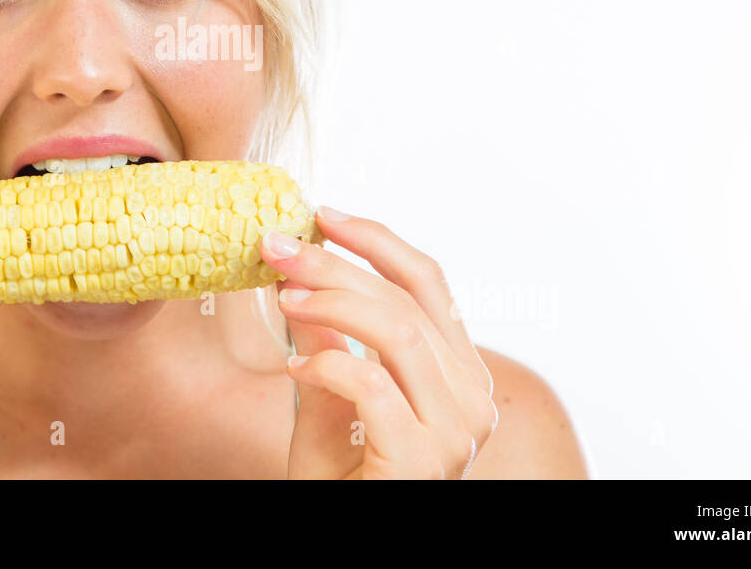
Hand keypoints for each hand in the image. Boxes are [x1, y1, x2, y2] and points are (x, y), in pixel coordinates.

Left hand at [263, 206, 496, 478]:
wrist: (343, 542)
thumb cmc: (342, 482)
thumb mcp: (326, 397)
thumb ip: (325, 339)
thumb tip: (301, 271)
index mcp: (459, 374)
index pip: (430, 283)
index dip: (377, 240)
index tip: (323, 215)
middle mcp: (472, 399)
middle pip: (406, 300)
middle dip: (336, 263)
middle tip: (278, 246)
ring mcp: (455, 433)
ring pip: (397, 331)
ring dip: (330, 302)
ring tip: (281, 297)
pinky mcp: (423, 460)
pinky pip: (373, 386)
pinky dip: (327, 365)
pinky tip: (293, 368)